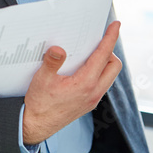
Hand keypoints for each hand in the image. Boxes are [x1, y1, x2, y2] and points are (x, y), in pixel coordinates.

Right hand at [22, 21, 121, 145]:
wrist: (37, 126)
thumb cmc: (39, 104)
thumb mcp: (41, 79)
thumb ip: (51, 62)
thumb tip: (58, 49)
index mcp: (85, 84)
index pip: (103, 55)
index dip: (110, 38)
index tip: (116, 25)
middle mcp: (94, 92)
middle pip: (114, 66)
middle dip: (110, 50)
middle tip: (97, 41)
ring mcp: (93, 99)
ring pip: (109, 76)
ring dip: (105, 62)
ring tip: (90, 53)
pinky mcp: (89, 103)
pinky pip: (102, 84)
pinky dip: (99, 72)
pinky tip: (84, 69)